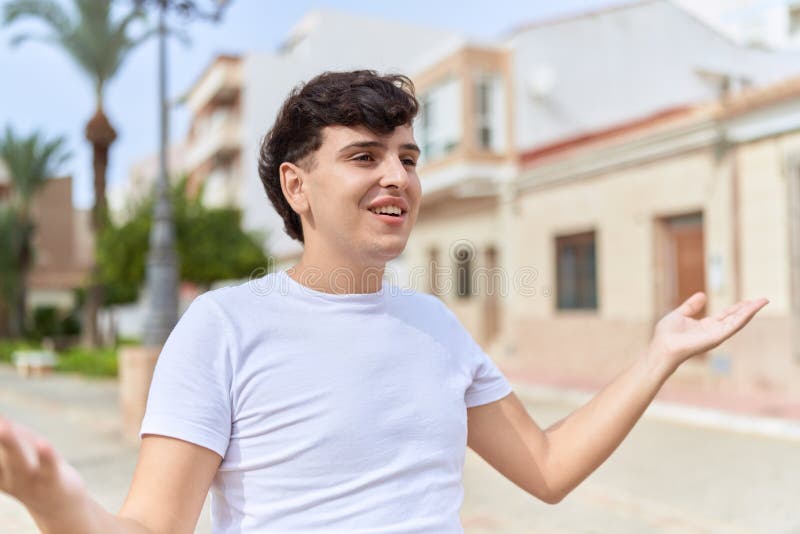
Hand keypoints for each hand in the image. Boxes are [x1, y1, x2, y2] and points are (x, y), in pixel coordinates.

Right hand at [0, 416, 86, 519]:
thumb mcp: (15, 460)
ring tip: (3, 426)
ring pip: (19, 463)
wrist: (61, 507)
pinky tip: (41, 442)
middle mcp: (10, 479)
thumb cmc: (35, 476)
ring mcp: (31, 481)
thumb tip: (1, 419)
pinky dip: (45, 456)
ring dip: (10, 444)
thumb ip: (8, 439)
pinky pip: (48, 468)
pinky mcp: (53, 480)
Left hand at [647, 292, 768, 373]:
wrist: (662, 346)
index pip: (726, 315)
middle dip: (749, 309)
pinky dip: (743, 317)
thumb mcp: (680, 314)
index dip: (737, 308)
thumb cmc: (666, 334)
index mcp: (706, 326)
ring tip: (762, 301)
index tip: (747, 300)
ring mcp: (716, 335)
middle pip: (735, 318)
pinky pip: (732, 326)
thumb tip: (702, 295)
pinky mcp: (716, 338)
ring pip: (737, 321)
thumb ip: (691, 306)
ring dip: (750, 311)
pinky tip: (751, 309)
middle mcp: (714, 331)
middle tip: (762, 300)